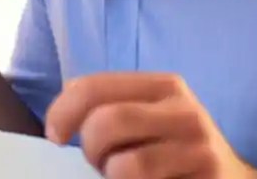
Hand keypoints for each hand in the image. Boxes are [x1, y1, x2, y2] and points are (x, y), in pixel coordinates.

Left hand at [46, 73, 256, 178]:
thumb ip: (107, 105)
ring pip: (125, 166)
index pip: (92, 88)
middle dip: (90, 149)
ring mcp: (201, 152)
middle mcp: (186, 113)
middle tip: (100, 162)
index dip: (61, 112)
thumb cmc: (173, 149)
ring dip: (111, 177)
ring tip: (124, 178)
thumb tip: (60, 116)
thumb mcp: (146, 115)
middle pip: (105, 123)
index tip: (55, 136)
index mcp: (165, 86)